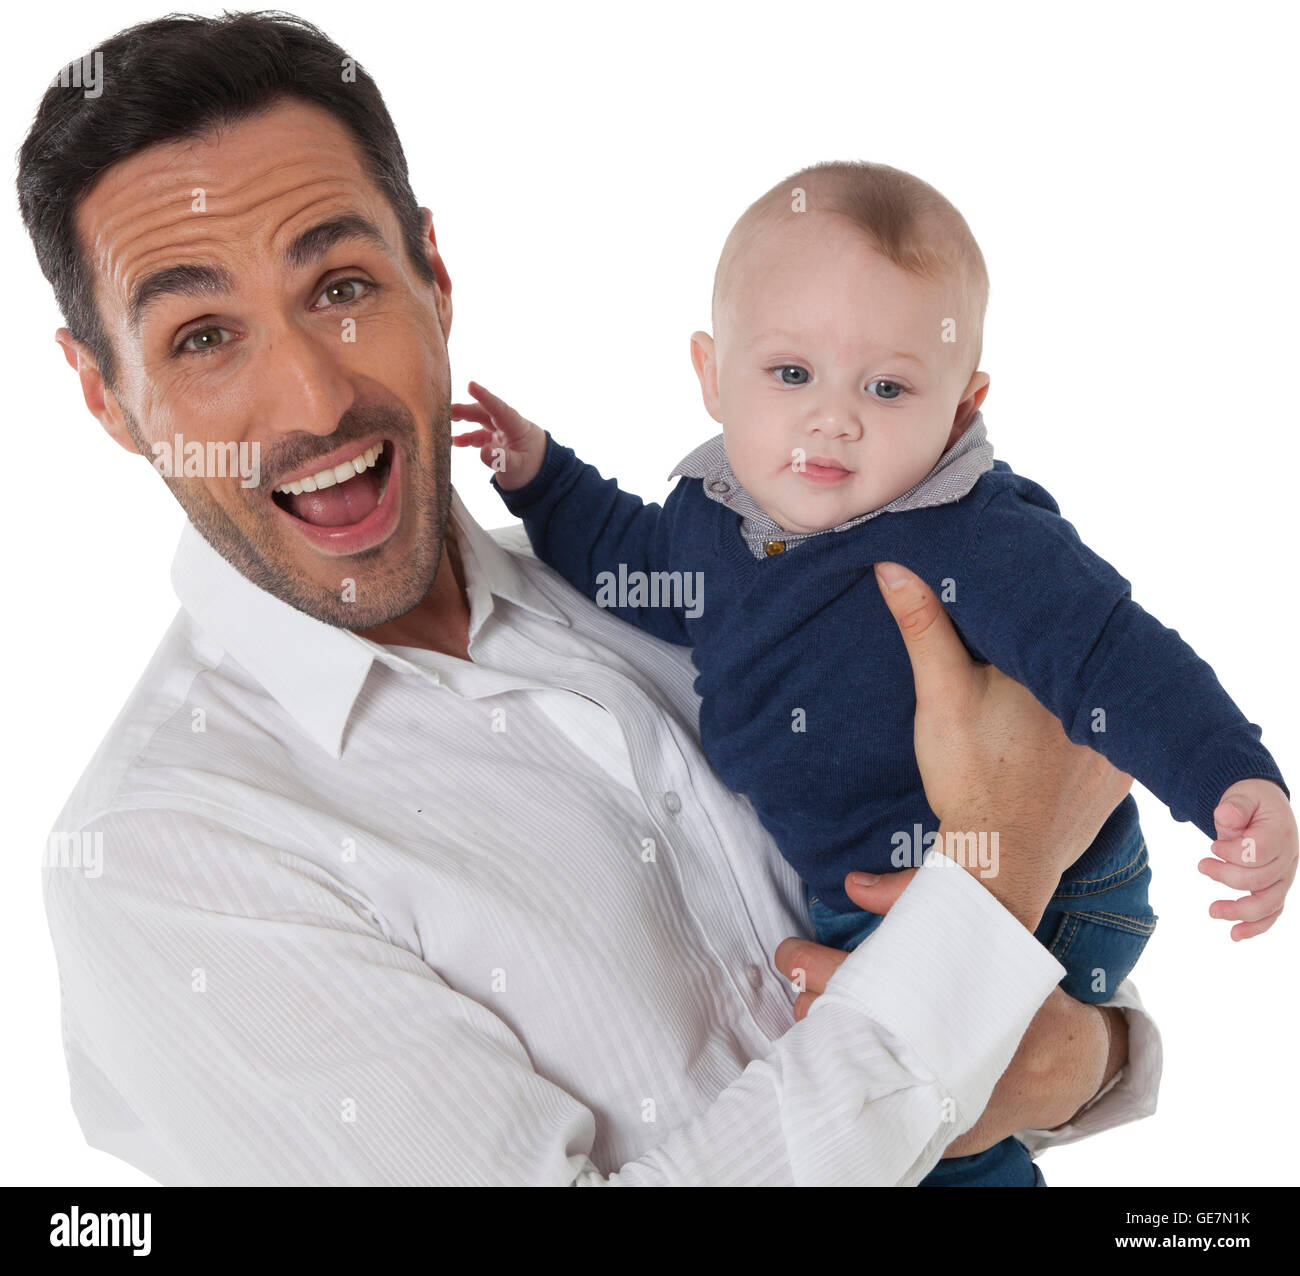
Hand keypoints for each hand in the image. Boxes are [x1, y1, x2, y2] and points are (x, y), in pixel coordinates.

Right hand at [450, 381, 547, 490]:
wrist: (543, 482)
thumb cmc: (534, 473)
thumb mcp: (517, 469)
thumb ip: (500, 460)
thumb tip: (482, 450)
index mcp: (518, 428)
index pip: (499, 409)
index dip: (485, 397)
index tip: (471, 385)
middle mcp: (509, 427)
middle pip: (486, 413)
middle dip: (467, 410)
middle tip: (446, 410)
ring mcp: (503, 434)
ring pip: (481, 422)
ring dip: (465, 420)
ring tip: (446, 420)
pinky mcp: (497, 443)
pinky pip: (480, 436)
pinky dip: (468, 437)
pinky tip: (456, 441)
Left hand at [773, 871, 1126, 1151]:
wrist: (1066, 1060)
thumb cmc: (1013, 984)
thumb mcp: (976, 925)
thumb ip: (912, 898)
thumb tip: (853, 884)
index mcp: (929, 993)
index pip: (844, 976)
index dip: (806, 963)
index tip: (789, 952)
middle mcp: (924, 1047)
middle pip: (836, 1026)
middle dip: (813, 1004)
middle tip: (804, 990)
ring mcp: (928, 1093)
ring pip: (848, 1069)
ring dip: (831, 1045)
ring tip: (826, 1026)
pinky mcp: (933, 1128)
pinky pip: (880, 1112)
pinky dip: (863, 1087)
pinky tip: (854, 1069)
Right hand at [872, 561, 1134, 926]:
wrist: (999, 861)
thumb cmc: (970, 777)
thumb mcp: (940, 694)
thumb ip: (923, 627)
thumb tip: (895, 567)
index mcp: (1059, 669)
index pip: (1052, 619)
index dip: (1032, 605)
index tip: (1012, 595)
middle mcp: (1100, 701)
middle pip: (1076, 656)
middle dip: (1052, 647)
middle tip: (1016, 646)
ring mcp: (1116, 742)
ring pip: (1093, 695)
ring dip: (1071, 687)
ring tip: (1037, 688)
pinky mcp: (1118, 776)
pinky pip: (1106, 735)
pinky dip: (1084, 727)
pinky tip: (1056, 732)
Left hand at [1200, 778, 1296, 939]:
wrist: (1265, 809)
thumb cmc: (1251, 803)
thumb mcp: (1242, 796)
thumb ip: (1235, 806)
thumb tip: (1225, 814)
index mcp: (1280, 834)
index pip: (1257, 852)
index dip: (1231, 852)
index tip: (1212, 847)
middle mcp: (1287, 859)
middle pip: (1258, 879)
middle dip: (1225, 875)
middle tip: (1202, 865)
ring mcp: (1284, 877)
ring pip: (1267, 903)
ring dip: (1238, 910)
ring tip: (1212, 910)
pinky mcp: (1276, 889)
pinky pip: (1271, 913)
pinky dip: (1256, 927)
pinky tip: (1235, 935)